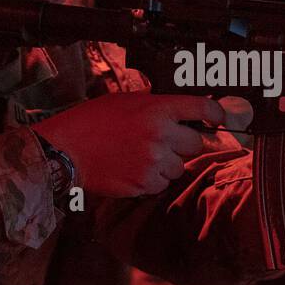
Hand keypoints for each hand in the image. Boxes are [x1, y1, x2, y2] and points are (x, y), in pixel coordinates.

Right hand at [33, 92, 224, 196]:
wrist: (66, 151)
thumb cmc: (91, 122)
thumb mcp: (124, 101)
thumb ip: (155, 104)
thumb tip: (181, 108)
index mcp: (157, 109)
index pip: (202, 107)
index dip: (216, 113)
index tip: (218, 118)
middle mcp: (160, 134)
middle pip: (196, 142)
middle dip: (184, 143)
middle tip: (165, 141)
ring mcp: (154, 161)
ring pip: (180, 166)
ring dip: (168, 163)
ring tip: (143, 156)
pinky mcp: (144, 183)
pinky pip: (163, 183)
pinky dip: (153, 179)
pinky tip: (134, 169)